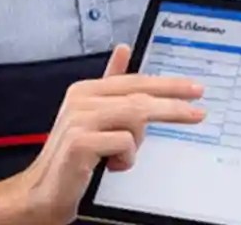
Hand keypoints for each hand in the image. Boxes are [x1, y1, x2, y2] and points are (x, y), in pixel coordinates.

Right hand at [16, 45, 205, 224]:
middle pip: (140, 96)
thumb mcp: (93, 117)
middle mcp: (81, 100)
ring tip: (122, 155)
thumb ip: (110, 83)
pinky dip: (125, 159)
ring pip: (135, 117)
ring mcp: (79, 120)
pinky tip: (111, 165)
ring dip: (137, 142)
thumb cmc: (73, 156)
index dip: (168, 85)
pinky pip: (124, 144)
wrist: (43, 191)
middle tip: (198, 112)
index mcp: (85, 90)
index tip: (194, 89)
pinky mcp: (80, 142)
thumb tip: (124, 49)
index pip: (135, 81)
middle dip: (173, 105)